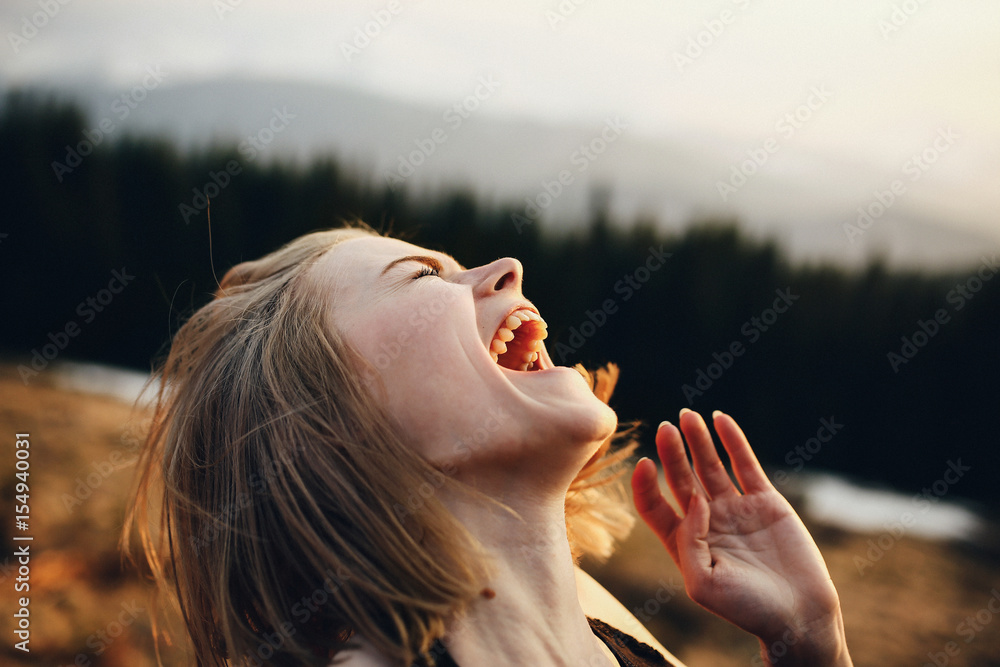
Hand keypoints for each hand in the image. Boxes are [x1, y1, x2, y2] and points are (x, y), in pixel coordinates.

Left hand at [630, 409, 851, 666]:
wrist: (799, 615)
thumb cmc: (747, 609)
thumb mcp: (703, 583)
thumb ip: (689, 541)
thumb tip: (693, 500)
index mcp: (684, 543)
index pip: (655, 507)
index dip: (645, 486)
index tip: (644, 464)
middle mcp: (706, 521)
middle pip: (680, 479)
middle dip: (671, 454)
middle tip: (664, 428)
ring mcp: (735, 509)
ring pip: (710, 466)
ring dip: (698, 441)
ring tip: (686, 415)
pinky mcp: (765, 501)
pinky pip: (745, 464)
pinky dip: (733, 441)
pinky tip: (721, 420)